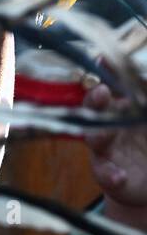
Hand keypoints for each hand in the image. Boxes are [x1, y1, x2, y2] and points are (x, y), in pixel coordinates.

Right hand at [83, 82, 146, 212]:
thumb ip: (144, 94)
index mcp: (122, 105)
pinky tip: (119, 175)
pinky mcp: (107, 175)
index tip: (104, 59)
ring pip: (93, 138)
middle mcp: (109, 122)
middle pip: (94, 107)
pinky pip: (102, 173)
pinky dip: (109, 174)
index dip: (106, 72)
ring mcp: (105, 149)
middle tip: (102, 92)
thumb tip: (142, 71)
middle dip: (95, 99)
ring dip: (98, 134)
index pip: (110, 84)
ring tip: (104, 135)